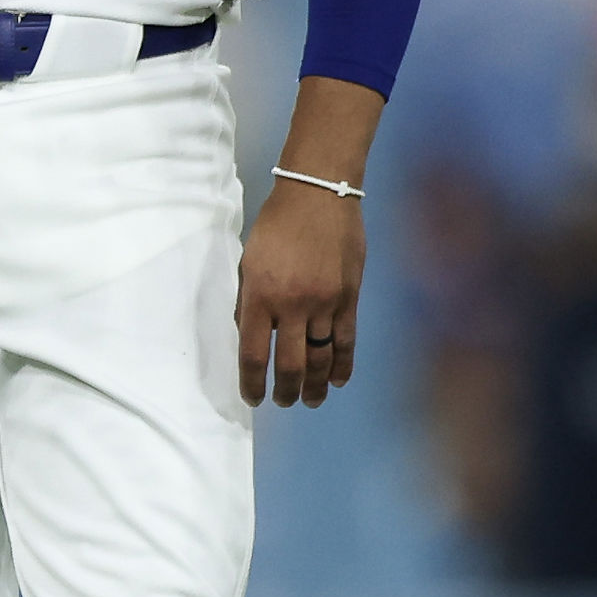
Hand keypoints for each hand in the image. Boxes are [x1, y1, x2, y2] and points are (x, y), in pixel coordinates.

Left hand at [233, 76, 386, 407]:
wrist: (318, 193)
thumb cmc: (276, 225)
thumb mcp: (249, 261)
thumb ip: (246, 301)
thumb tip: (248, 337)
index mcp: (259, 296)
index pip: (253, 355)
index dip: (252, 384)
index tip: (252, 399)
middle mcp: (292, 305)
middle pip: (289, 366)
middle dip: (284, 392)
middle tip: (283, 402)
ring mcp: (324, 303)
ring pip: (319, 359)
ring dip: (314, 386)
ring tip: (310, 400)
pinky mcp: (349, 297)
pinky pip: (347, 342)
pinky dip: (342, 366)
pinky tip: (337, 380)